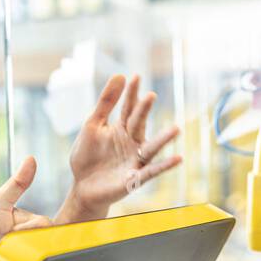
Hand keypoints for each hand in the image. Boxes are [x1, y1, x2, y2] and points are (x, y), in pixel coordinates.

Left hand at [0, 156, 51, 260]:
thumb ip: (16, 184)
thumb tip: (31, 159)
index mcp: (33, 223)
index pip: (45, 224)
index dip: (26, 227)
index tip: (9, 230)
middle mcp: (35, 242)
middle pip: (44, 240)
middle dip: (19, 241)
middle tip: (1, 242)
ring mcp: (30, 260)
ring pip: (38, 257)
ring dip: (17, 255)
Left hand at [64, 74, 181, 220]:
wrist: (82, 185)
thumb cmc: (88, 156)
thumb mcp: (93, 126)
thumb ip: (106, 103)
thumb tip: (120, 75)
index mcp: (121, 128)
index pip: (128, 108)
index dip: (131, 94)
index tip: (135, 77)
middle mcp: (132, 142)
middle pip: (139, 124)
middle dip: (144, 111)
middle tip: (150, 96)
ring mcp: (134, 159)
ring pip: (151, 147)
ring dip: (163, 139)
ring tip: (176, 129)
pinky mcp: (134, 177)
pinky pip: (152, 171)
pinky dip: (165, 166)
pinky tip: (178, 158)